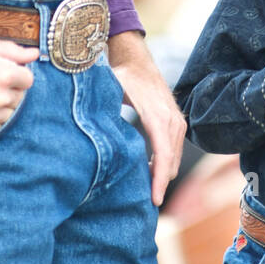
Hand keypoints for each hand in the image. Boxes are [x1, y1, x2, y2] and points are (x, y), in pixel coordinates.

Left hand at [107, 31, 185, 206]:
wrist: (138, 60)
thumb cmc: (121, 77)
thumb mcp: (110, 91)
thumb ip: (102, 110)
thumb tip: (87, 132)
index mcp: (155, 114)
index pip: (162, 152)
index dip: (159, 177)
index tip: (154, 198)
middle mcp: (171, 119)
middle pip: (171, 160)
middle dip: (160, 183)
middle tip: (146, 203)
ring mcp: (177, 121)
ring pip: (174, 157)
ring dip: (163, 174)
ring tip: (148, 191)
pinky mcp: (177, 123)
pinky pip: (174, 150)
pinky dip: (165, 164)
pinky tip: (151, 172)